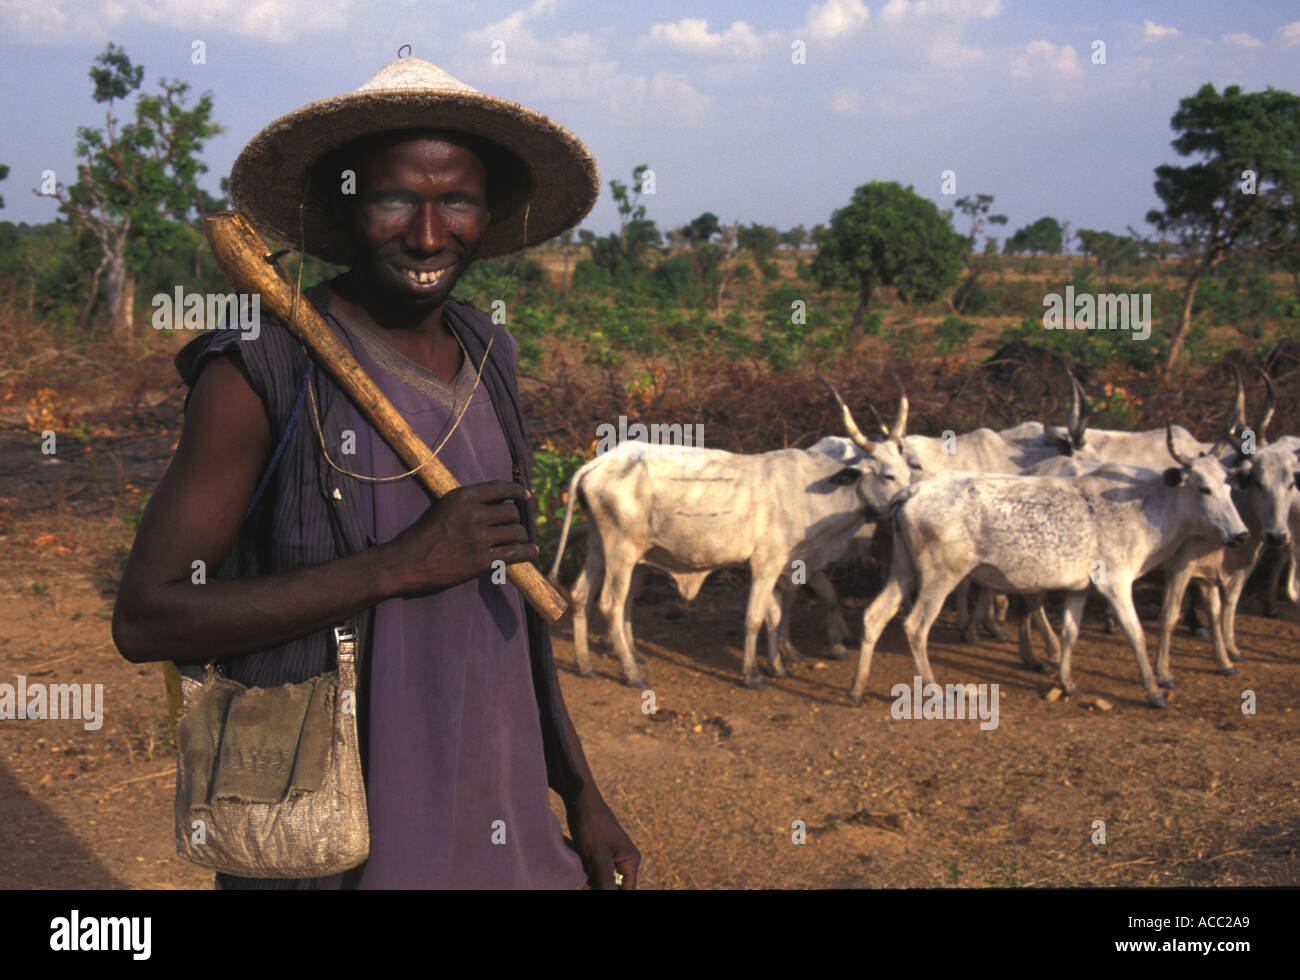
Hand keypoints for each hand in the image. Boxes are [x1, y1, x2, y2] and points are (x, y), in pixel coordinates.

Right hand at [380, 480, 538, 595]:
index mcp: (463, 496)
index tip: (525, 496)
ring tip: (519, 541)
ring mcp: (479, 538)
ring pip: (516, 532)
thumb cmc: (421, 536)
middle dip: (514, 520)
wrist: (405, 563)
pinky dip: (527, 552)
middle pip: (511, 511)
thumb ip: (466, 503)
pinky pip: (516, 553)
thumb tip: (495, 503)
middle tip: (512, 527)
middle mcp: (473, 514)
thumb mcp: (442, 507)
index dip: (517, 492)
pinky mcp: (482, 560)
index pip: (500, 488)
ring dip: (520, 537)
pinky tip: (531, 552)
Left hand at [568, 796, 640, 889]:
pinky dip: (587, 875)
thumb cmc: (592, 827)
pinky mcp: (600, 854)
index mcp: (630, 861)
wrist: (580, 803)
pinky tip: (580, 872)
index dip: (613, 894)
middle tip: (584, 885)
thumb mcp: (599, 858)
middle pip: (614, 886)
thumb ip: (606, 882)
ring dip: (592, 882)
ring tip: (582, 878)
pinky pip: (595, 871)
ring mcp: (611, 857)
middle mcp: (624, 861)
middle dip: (599, 887)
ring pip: (602, 880)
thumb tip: (611, 895)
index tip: (595, 888)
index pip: (627, 890)